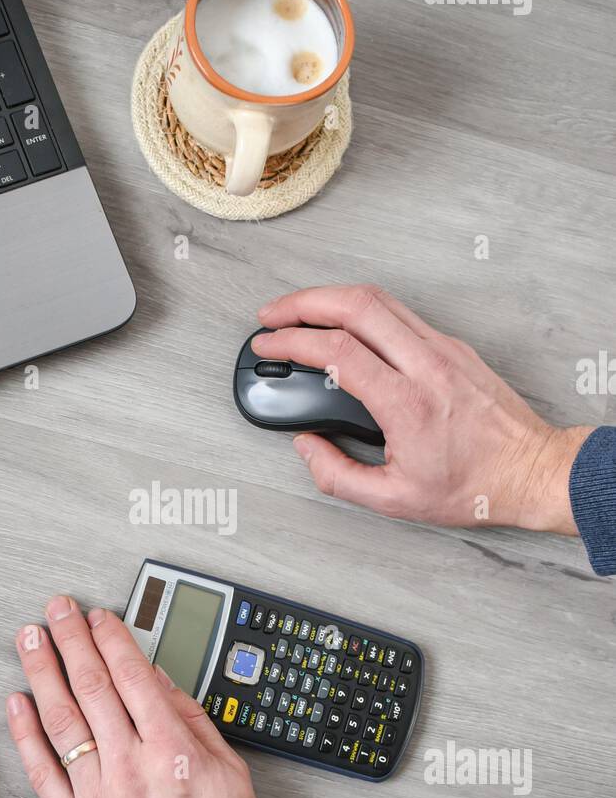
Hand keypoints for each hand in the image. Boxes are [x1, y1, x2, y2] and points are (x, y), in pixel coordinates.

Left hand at [7, 597, 276, 797]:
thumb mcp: (232, 775)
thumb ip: (194, 724)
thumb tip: (162, 685)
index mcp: (172, 750)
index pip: (133, 676)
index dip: (111, 639)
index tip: (98, 617)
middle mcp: (130, 768)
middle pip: (92, 688)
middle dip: (71, 641)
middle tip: (56, 611)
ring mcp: (98, 797)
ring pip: (61, 722)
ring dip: (42, 673)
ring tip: (29, 640)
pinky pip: (43, 774)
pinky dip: (26, 736)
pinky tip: (18, 706)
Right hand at [252, 286, 592, 532]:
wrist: (530, 471)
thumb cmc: (474, 486)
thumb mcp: (394, 499)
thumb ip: (338, 475)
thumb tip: (306, 447)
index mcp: (407, 404)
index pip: (338, 351)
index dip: (292, 340)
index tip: (268, 343)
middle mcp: (426, 365)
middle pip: (356, 305)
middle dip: (303, 302)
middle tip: (273, 315)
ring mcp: (443, 349)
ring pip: (379, 299)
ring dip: (331, 297)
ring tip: (300, 311)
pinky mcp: (453, 346)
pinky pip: (400, 312)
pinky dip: (361, 308)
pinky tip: (344, 322)